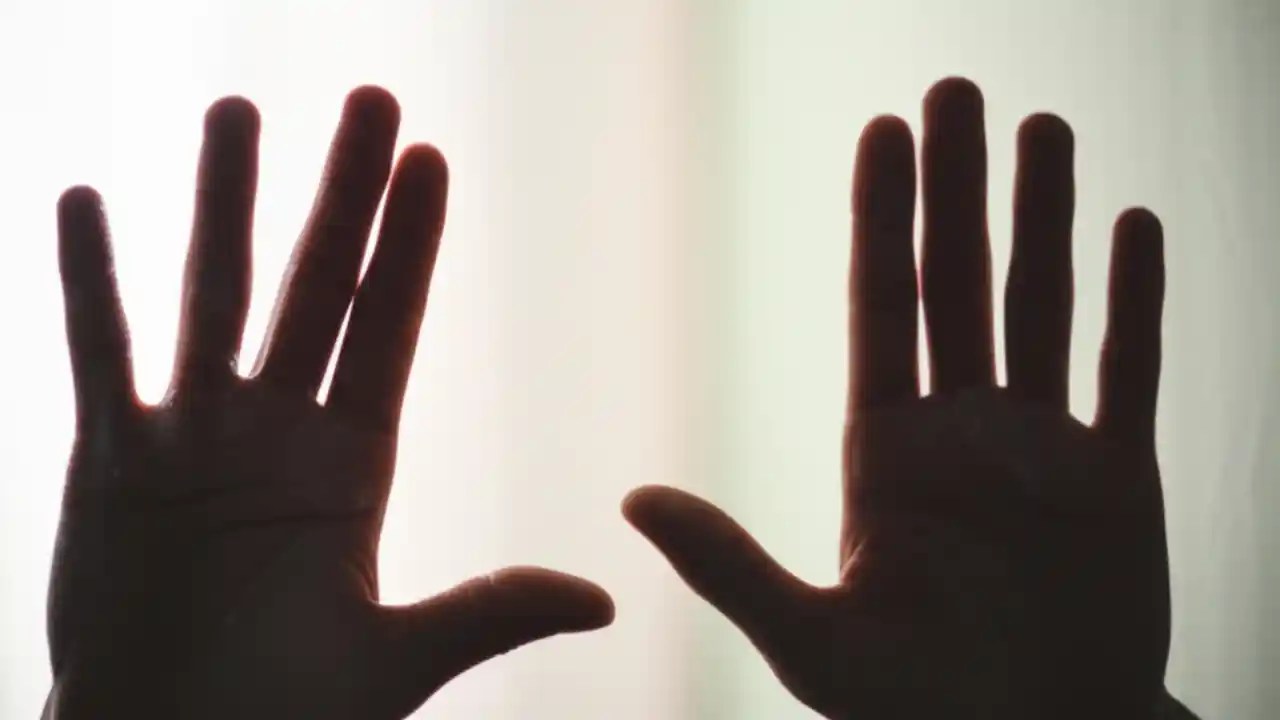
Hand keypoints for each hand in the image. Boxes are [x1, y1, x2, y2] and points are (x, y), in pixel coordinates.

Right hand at [48, 87, 612, 719]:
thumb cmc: (282, 717)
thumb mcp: (394, 659)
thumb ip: (489, 611)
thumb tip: (601, 599)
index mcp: (353, 468)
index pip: (391, 329)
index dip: (410, 243)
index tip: (432, 160)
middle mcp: (280, 434)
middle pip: (319, 288)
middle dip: (344, 193)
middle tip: (374, 97)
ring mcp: (196, 440)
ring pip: (213, 297)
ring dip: (223, 204)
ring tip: (237, 109)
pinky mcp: (113, 463)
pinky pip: (100, 357)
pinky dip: (91, 286)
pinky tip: (85, 203)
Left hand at [625, 78, 1178, 718]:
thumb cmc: (919, 710)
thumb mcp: (813, 644)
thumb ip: (731, 565)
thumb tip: (632, 497)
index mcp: (885, 451)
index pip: (881, 305)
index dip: (882, 216)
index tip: (882, 131)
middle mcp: (959, 430)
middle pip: (957, 281)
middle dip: (957, 187)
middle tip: (955, 88)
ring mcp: (1041, 446)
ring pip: (1041, 305)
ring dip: (1046, 217)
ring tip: (1045, 127)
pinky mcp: (1119, 476)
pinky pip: (1128, 369)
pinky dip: (1133, 300)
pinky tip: (1134, 227)